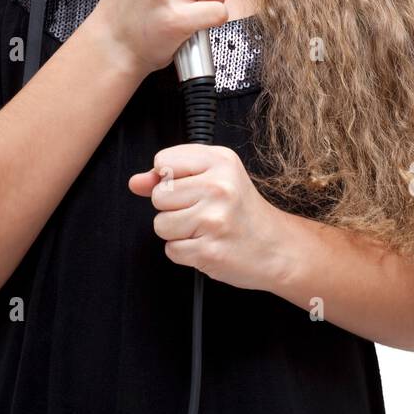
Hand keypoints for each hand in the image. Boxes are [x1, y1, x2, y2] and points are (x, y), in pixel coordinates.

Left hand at [128, 143, 289, 291]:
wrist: (277, 247)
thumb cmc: (242, 211)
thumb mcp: (214, 177)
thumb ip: (170, 175)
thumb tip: (135, 182)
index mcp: (220, 161)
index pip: (163, 161)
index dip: (169, 178)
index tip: (191, 187)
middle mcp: (218, 186)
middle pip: (158, 195)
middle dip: (173, 208)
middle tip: (202, 211)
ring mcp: (214, 220)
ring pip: (160, 224)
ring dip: (177, 232)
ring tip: (205, 229)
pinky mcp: (209, 251)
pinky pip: (171, 250)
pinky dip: (185, 252)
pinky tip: (207, 245)